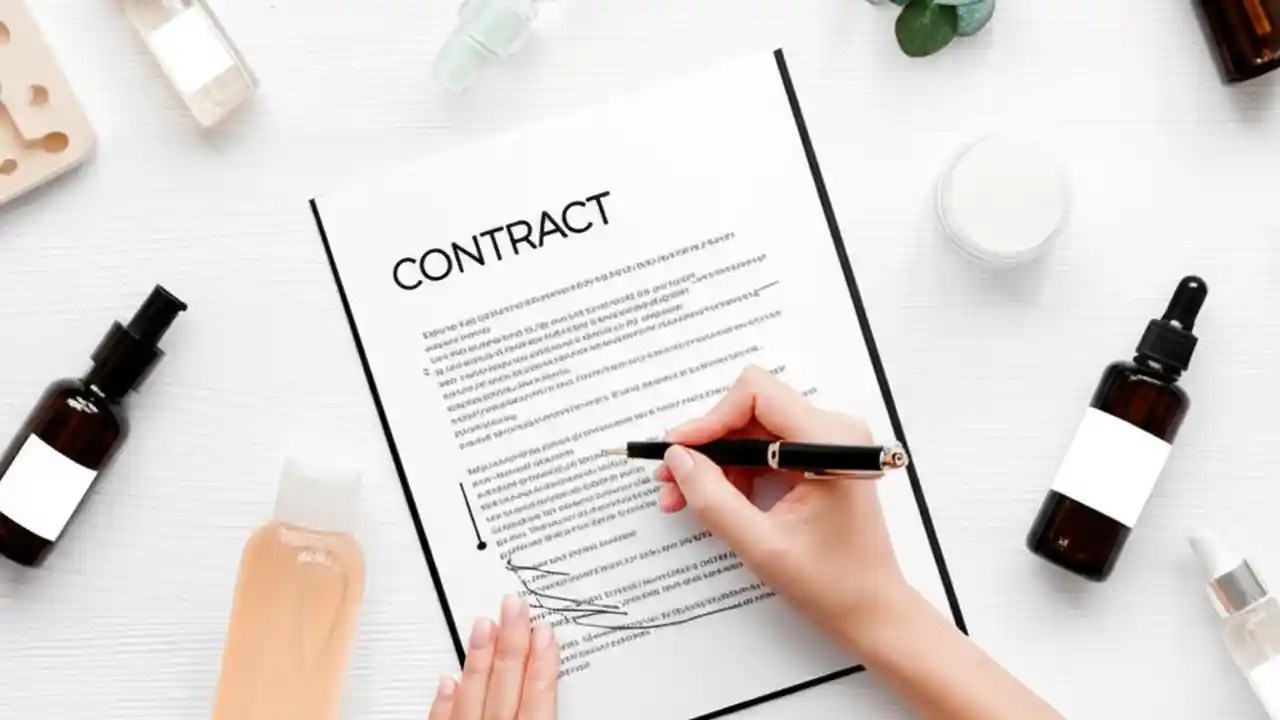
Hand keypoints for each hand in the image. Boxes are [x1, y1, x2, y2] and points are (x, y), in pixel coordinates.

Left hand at [429, 595, 559, 719]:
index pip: (536, 701)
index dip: (542, 664)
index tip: (544, 632)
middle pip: (504, 687)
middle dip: (511, 643)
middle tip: (514, 607)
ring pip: (471, 696)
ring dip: (478, 658)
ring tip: (483, 624)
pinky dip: (445, 700)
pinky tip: (447, 678)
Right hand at [654, 366, 908, 650]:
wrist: (871, 609)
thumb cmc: (833, 583)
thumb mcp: (762, 545)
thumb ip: (714, 499)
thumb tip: (679, 459)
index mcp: (829, 442)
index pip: (756, 395)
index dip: (710, 418)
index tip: (679, 450)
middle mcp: (832, 432)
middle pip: (750, 411)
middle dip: (707, 445)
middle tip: (672, 479)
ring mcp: (827, 444)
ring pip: (752, 431)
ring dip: (716, 461)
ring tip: (685, 497)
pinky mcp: (818, 460)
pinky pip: (765, 450)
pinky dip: (736, 472)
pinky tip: (715, 499)